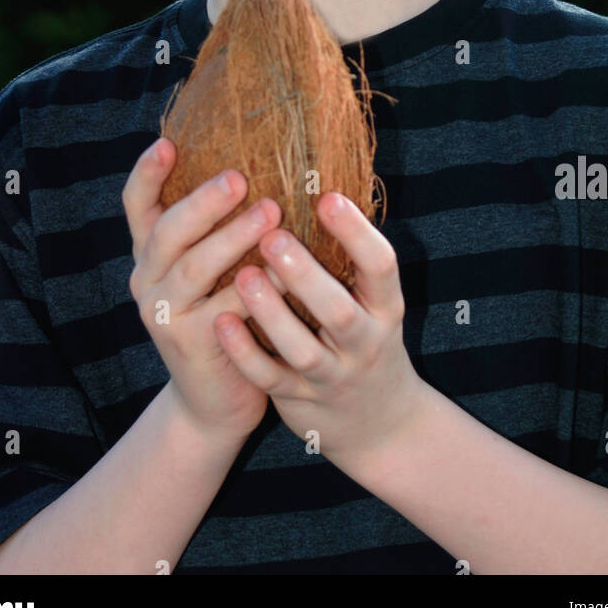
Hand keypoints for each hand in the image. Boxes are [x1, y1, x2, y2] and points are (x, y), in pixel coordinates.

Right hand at [124, 137, 285, 445]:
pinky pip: (225, 310)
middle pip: (166, 232)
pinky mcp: (191, 345)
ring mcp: (164, 314)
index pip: (136, 205)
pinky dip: (255, 287)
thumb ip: (214, 228)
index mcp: (150, 253)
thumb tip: (255, 162)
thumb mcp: (206, 269)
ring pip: (194, 269)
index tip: (167, 143)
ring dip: (232, 237)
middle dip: (203, 202)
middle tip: (239, 177)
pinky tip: (283, 269)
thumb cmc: (221, 315)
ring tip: (271, 212)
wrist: (213, 400)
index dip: (147, 173)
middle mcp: (147, 280)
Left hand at [213, 192, 424, 466]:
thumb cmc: (365, 336)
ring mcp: (332, 375)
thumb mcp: (373, 301)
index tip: (327, 197)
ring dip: (270, 313)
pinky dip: (245, 353)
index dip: (357, 233)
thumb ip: (350, 259)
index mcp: (385, 307)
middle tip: (272, 236)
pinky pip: (270, 378)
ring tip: (243, 275)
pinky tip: (221, 322)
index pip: (381, 267)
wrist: (378, 424)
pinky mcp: (301, 400)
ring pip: (301, 348)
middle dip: (305, 276)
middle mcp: (365, 342)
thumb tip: (314, 183)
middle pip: (339, 312)